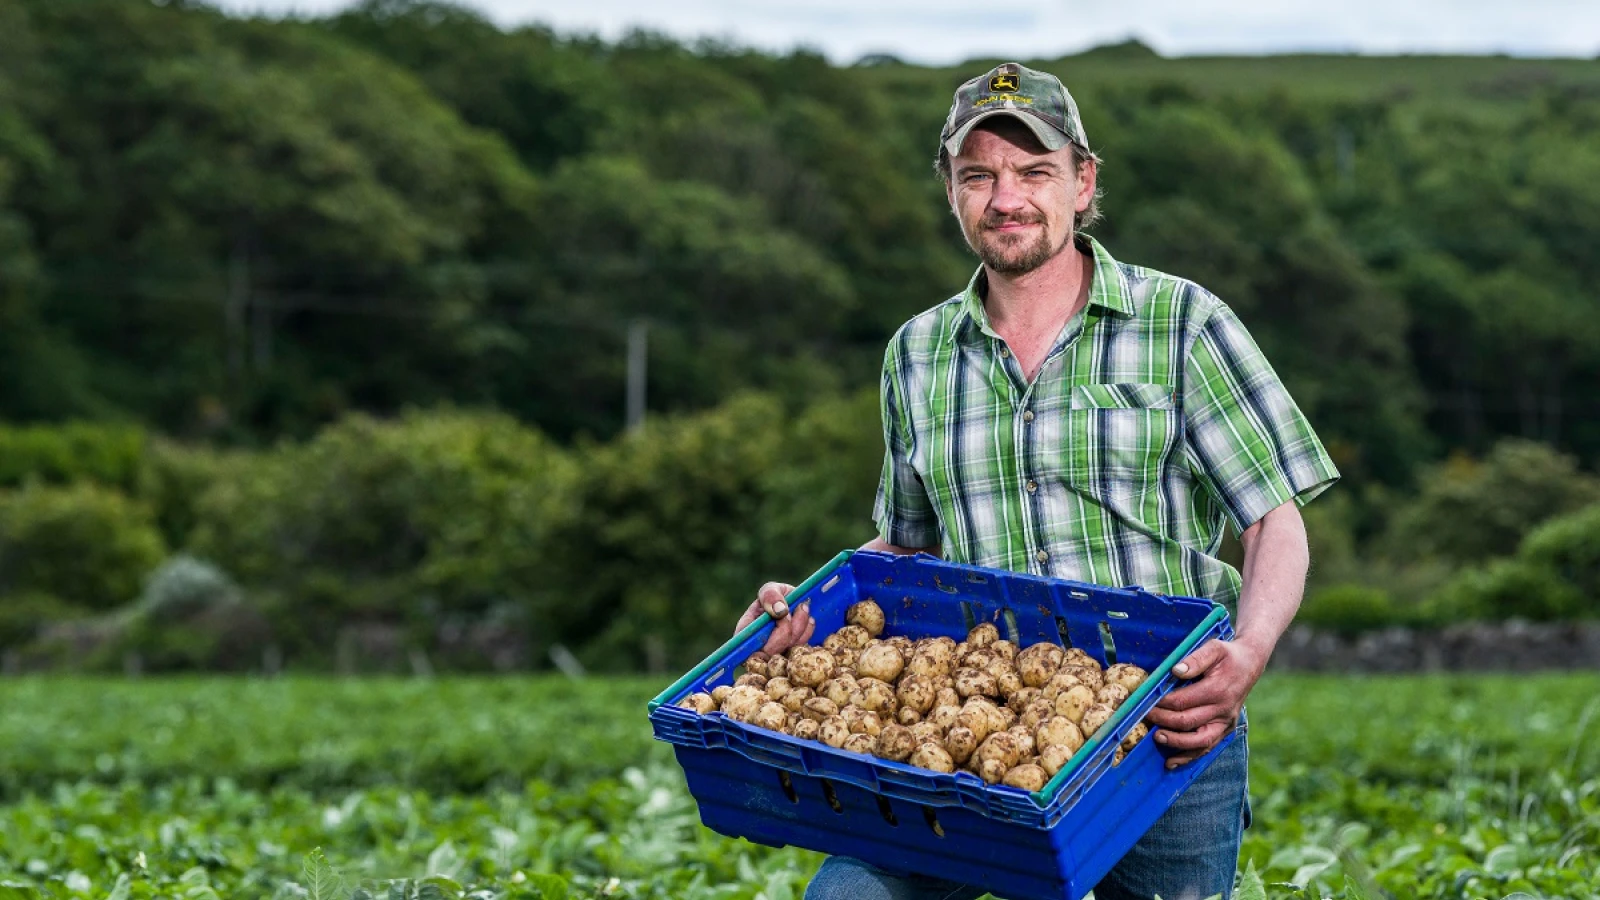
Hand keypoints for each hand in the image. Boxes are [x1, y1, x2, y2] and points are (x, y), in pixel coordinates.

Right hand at [735, 581, 813, 660]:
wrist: (797, 603)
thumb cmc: (777, 597)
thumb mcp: (771, 589)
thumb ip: (770, 595)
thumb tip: (780, 611)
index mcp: (745, 632)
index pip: (747, 646)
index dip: (764, 635)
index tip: (780, 615)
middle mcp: (757, 648)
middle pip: (770, 651)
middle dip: (786, 628)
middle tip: (792, 609)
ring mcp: (775, 655)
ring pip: (788, 649)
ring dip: (799, 625)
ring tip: (802, 607)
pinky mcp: (791, 657)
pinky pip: (801, 648)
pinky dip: (807, 631)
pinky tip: (808, 618)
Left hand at [1143, 638, 1266, 767]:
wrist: (1250, 664)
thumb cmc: (1228, 655)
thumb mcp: (1214, 648)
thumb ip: (1195, 659)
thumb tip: (1176, 671)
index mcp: (1218, 690)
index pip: (1183, 701)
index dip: (1162, 703)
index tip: (1146, 702)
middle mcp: (1223, 709)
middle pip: (1188, 722)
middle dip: (1163, 721)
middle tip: (1145, 718)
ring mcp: (1226, 722)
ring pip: (1199, 741)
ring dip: (1176, 743)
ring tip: (1157, 738)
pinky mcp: (1225, 729)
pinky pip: (1207, 747)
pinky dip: (1189, 757)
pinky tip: (1172, 762)